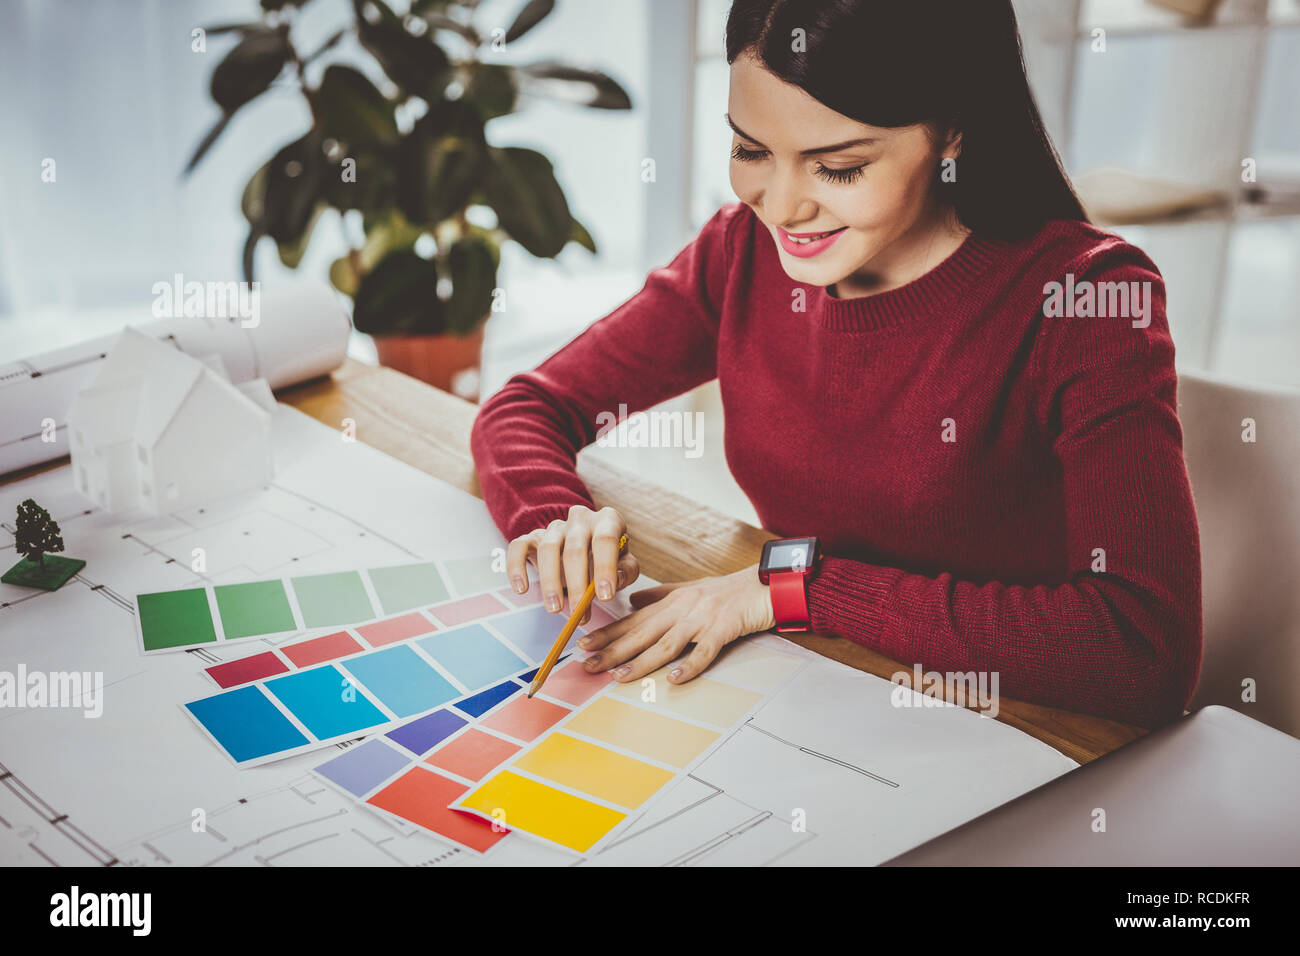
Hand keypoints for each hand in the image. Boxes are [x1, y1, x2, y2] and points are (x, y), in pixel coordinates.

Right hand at [507, 505, 639, 623]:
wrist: (584, 544)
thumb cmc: (607, 556)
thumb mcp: (624, 563)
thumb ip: (626, 571)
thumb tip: (617, 581)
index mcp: (607, 520)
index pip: (605, 540)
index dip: (605, 568)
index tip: (604, 597)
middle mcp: (580, 518)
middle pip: (575, 549)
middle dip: (576, 584)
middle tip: (578, 612)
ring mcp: (555, 526)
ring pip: (548, 549)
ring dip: (550, 582)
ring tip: (555, 608)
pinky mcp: (532, 536)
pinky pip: (519, 546)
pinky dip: (517, 567)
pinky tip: (521, 589)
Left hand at [577, 564, 775, 684]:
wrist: (764, 585)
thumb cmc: (728, 591)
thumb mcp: (690, 589)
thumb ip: (660, 596)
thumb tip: (634, 602)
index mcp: (672, 602)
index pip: (633, 620)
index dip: (607, 633)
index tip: (583, 644)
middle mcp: (682, 609)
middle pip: (642, 633)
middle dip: (613, 651)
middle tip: (588, 665)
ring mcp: (702, 619)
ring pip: (666, 644)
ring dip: (641, 662)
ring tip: (619, 676)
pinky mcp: (724, 629)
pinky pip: (704, 651)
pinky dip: (689, 666)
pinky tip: (674, 679)